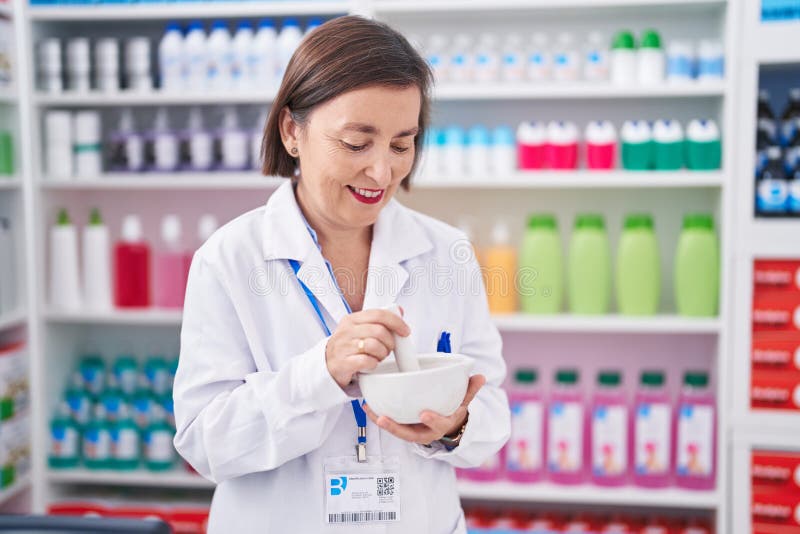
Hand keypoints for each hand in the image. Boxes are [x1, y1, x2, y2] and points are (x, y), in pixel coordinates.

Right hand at [325, 308, 410, 388]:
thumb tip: (399, 310)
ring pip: (374, 346)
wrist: (327, 364)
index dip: (396, 322)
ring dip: (382, 354)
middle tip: (388, 348)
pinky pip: (367, 361)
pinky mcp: (343, 363)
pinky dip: (373, 364)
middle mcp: (346, 331)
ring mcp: (343, 347)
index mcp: (352, 319)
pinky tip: (371, 364)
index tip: (405, 331)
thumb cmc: (347, 345)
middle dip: (390, 342)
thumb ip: (378, 320)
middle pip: (379, 331)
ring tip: (378, 356)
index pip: (378, 314)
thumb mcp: (360, 328)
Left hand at [363, 374, 485, 444]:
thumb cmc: (453, 409)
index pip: (438, 424)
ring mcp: (413, 431)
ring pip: (397, 431)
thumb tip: (480, 377)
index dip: (432, 421)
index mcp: (443, 424)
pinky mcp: (403, 428)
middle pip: (410, 434)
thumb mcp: (463, 401)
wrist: (447, 424)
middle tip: (384, 419)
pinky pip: (390, 424)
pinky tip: (368, 406)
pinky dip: (378, 416)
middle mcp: (426, 432)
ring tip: (372, 412)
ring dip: (383, 423)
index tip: (425, 414)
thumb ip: (470, 389)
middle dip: (397, 428)